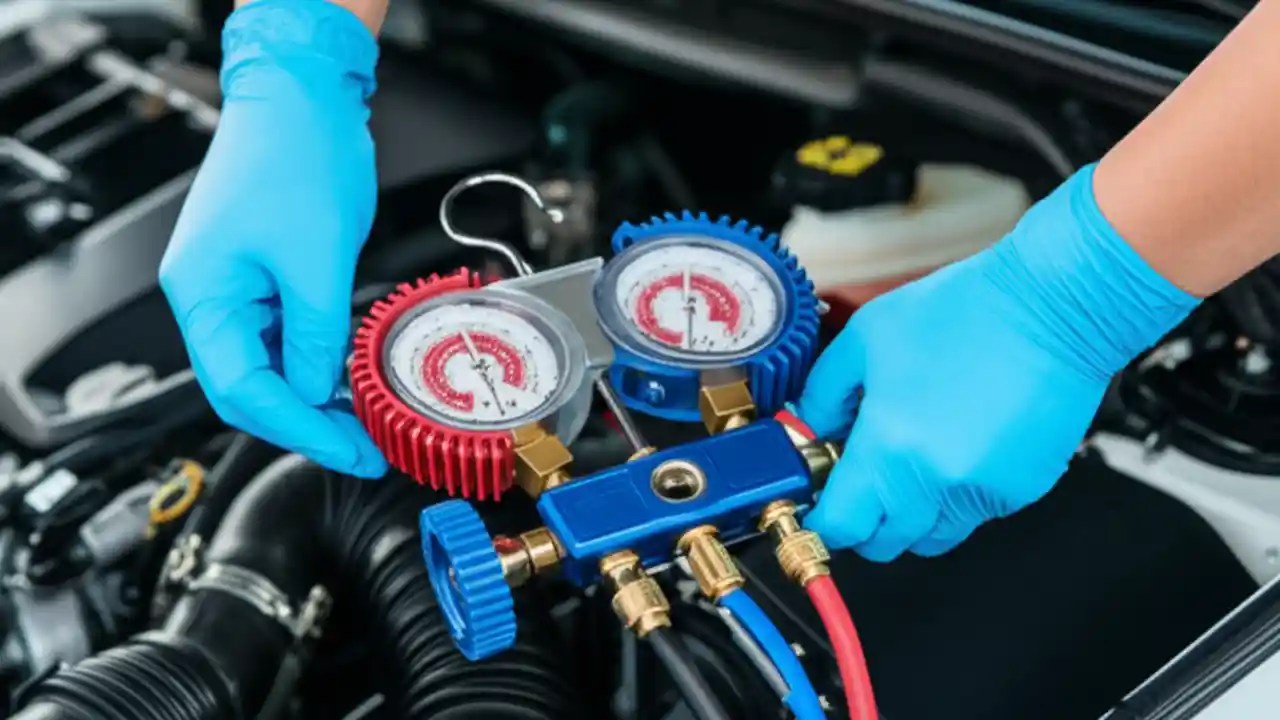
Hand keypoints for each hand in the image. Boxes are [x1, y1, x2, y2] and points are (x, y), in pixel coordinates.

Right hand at [159, 0, 385, 475]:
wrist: (303, 98)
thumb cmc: (297, 158)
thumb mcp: (318, 262)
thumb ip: (317, 336)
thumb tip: (317, 394)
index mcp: (203, 295)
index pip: (242, 390)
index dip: (296, 430)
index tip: (346, 452)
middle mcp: (211, 296)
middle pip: (250, 386)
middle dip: (306, 423)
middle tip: (361, 447)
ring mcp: (238, 287)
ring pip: (270, 365)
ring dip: (313, 397)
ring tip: (363, 422)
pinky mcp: (267, 275)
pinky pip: (286, 337)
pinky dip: (317, 362)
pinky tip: (349, 380)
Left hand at [798, 165, 1199, 560]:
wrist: (1051, 306)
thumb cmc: (965, 312)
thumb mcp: (865, 341)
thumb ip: (822, 396)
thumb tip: (804, 431)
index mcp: (891, 449)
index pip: (844, 526)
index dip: (826, 520)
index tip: (820, 507)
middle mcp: (938, 482)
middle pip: (886, 543)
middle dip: (866, 518)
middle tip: (861, 476)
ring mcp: (984, 492)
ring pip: (932, 536)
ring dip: (912, 513)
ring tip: (912, 457)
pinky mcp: (1021, 490)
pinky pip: (974, 514)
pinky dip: (956, 495)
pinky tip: (958, 443)